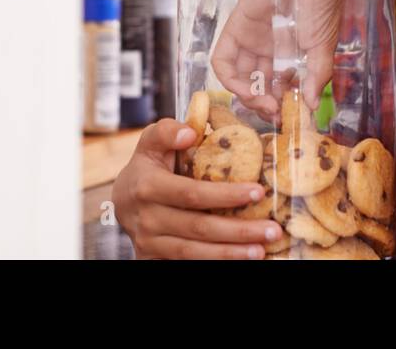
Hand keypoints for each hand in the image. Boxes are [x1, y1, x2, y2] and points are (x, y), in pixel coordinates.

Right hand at [111, 119, 282, 258]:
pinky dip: (215, 262)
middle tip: (272, 230)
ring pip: (194, 252)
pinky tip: (239, 259)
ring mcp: (149, 242)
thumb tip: (190, 132)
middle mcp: (147, 218)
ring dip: (231, 253)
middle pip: (199, 228)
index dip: (226, 196)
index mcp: (148, 186)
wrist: (122, 200)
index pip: (192, 193)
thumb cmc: (148, 165)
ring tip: (261, 250)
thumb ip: (167, 131)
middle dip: (239, 231)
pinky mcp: (152, 258)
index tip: (258, 192)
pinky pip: (187, 263)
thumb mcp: (151, 142)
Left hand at [210, 0, 345, 121]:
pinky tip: (243, 87)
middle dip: (264, 102)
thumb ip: (317, 73)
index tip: (289, 115)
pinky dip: (228, 77)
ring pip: (240, 74)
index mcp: (291, 47)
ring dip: (247, 95)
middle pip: (258, 82)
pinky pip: (223, 57)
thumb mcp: (324, 41)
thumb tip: (313, 105)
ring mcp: (252, 35)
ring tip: (263, 104)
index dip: (282, 101)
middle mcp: (270, 44)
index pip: (280, 82)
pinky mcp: (238, 25)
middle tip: (275, 112)